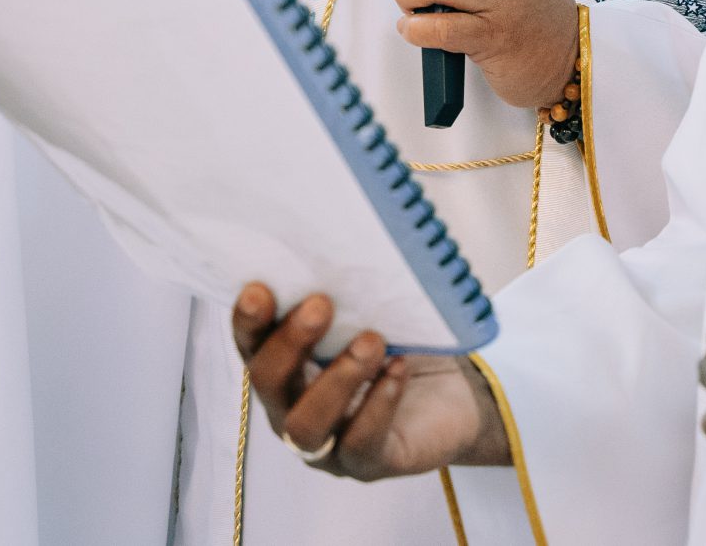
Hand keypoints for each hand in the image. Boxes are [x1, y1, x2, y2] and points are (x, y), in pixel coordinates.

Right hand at [230, 284, 508, 479]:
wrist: (457, 396)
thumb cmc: (402, 346)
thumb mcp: (374, 314)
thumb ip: (351, 293)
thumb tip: (344, 241)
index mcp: (289, 368)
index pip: (252, 347)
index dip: (248, 322)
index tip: (259, 289)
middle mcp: (295, 409)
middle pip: (269, 384)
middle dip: (290, 343)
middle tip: (322, 304)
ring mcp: (327, 444)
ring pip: (305, 425)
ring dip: (336, 379)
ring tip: (372, 342)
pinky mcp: (368, 464)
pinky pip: (361, 443)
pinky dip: (378, 404)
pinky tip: (398, 370)